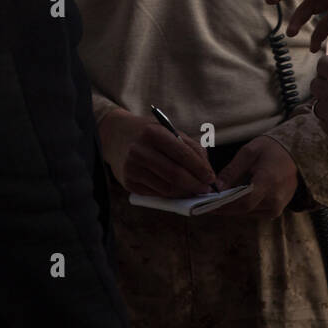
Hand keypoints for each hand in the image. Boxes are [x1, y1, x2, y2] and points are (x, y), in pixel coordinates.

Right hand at [98, 110, 217, 196]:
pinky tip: (178, 192)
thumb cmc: (150, 134)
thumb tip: (207, 172)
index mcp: (153, 133)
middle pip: (175, 175)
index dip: (200, 169)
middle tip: (206, 189)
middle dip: (195, 184)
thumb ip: (191, 148)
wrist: (116, 136)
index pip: (182, 154)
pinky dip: (171, 196)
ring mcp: (132, 168)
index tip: (211, 178)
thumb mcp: (169, 131)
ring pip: (166, 188)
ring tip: (195, 191)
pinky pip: (155, 194)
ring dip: (185, 193)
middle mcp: (139, 150)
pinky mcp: (128, 183)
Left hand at [211, 136, 299, 218]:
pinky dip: (241, 207)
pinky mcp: (276, 210)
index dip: (223, 205)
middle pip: (243, 210)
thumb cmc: (271, 150)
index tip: (207, 204)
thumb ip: (232, 171)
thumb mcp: (249, 153)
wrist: (294, 155)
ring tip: (215, 200)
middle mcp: (275, 200)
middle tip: (205, 203)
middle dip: (223, 207)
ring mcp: (277, 207)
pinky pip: (254, 212)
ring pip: (247, 213)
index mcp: (268, 182)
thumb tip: (217, 188)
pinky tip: (231, 200)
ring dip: (231, 208)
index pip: (243, 202)